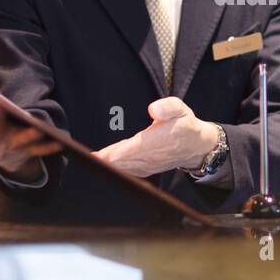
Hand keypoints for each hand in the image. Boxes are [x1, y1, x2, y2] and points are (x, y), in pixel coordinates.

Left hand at [93, 97, 219, 177]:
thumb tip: (153, 108)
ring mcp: (146, 165)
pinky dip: (114, 169)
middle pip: (122, 161)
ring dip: (106, 166)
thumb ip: (167, 107)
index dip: (117, 153)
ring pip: (122, 167)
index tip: (102, 155)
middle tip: (84, 157)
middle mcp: (150, 156)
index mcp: (157, 141)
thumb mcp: (181, 109)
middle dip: (104, 160)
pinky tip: (101, 164)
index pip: (134, 149)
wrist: (195, 147)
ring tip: (89, 160)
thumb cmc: (185, 126)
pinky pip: (126, 171)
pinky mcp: (143, 170)